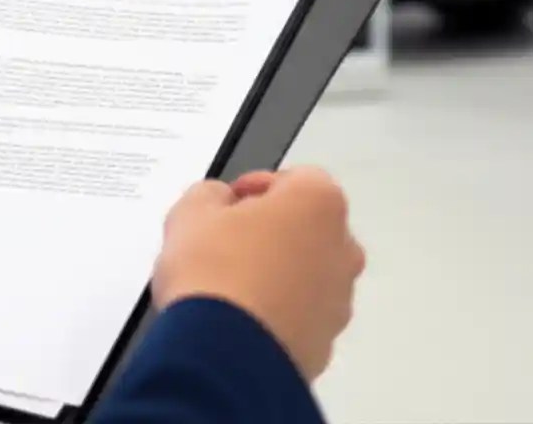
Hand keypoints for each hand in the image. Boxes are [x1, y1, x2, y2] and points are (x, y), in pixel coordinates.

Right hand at [152, 167, 364, 381]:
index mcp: (318, 203)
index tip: (227, 204)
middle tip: (226, 241)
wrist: (223, 353)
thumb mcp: (191, 211)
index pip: (294, 179)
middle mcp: (341, 248)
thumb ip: (210, 194)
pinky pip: (300, 314)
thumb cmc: (212, 271)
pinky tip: (238, 317)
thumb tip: (219, 202)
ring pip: (306, 273)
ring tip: (228, 285)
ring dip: (276, 273)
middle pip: (306, 228)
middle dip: (271, 231)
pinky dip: (276, 311)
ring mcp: (338, 299)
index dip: (255, 188)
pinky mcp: (325, 341)